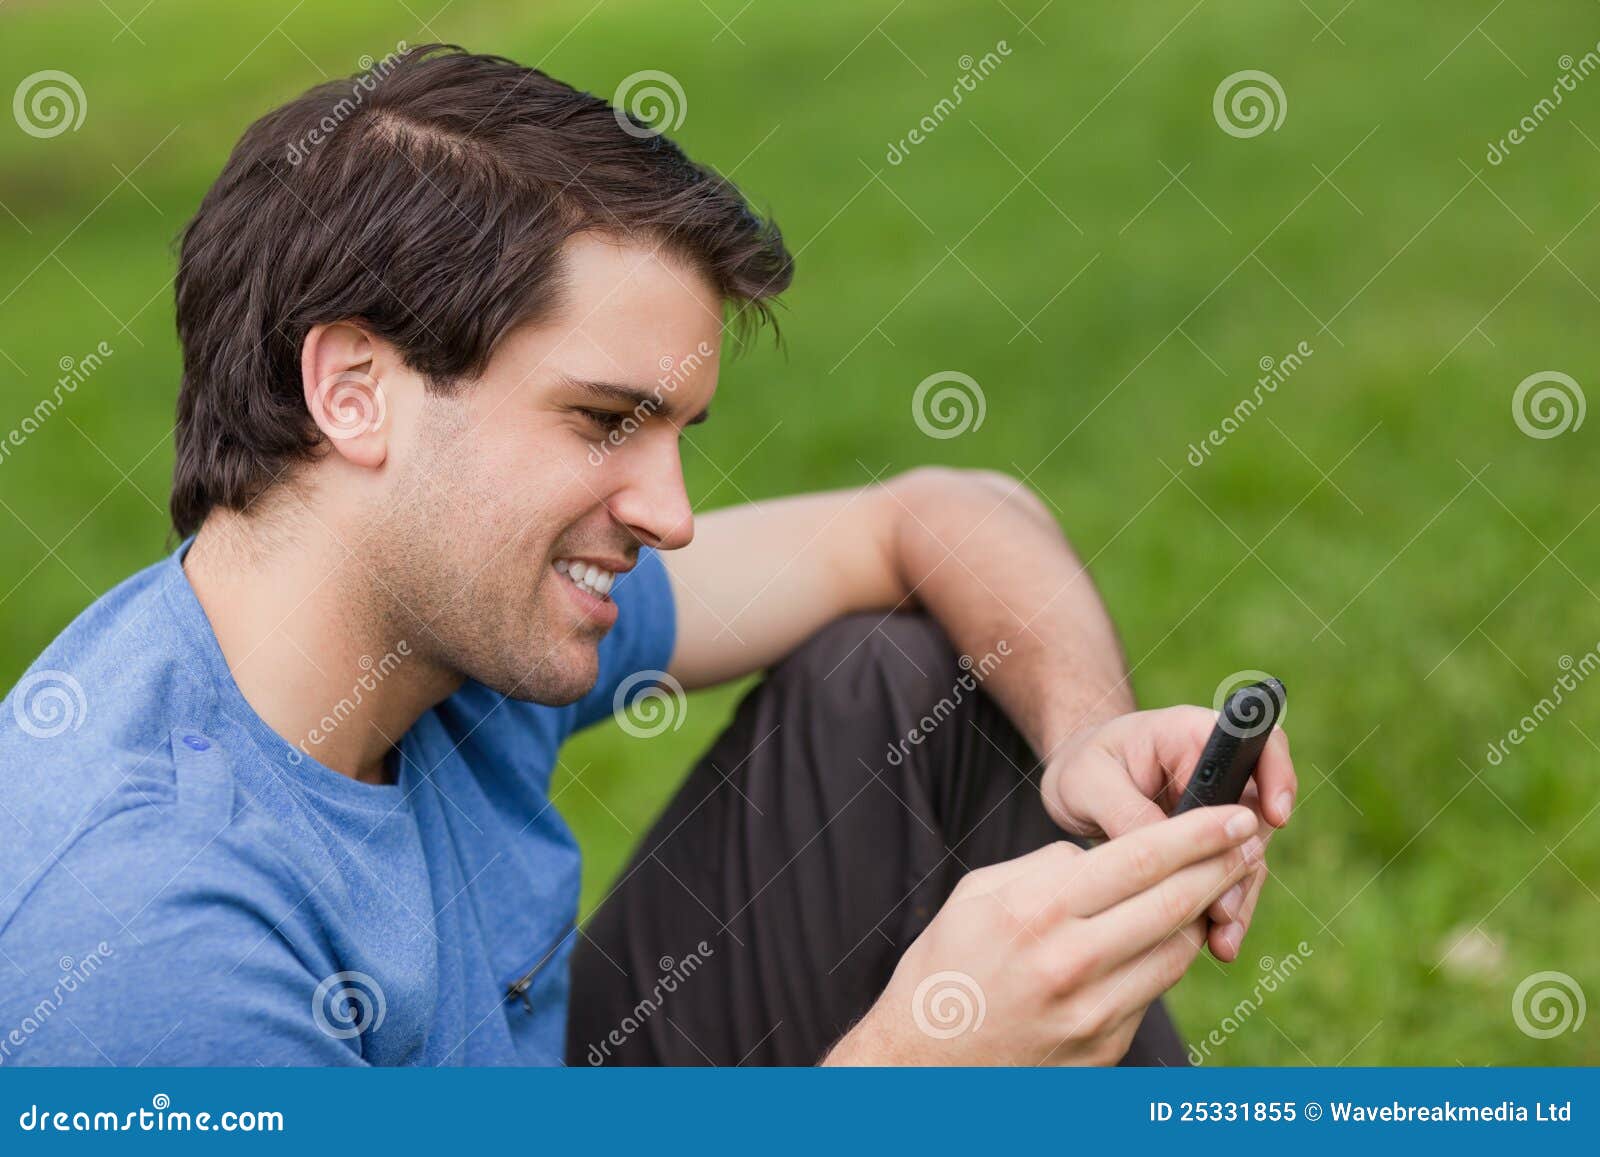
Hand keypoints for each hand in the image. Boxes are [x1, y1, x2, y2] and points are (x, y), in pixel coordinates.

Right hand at [823, 804, 1263, 1065]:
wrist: (923, 1063)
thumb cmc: (946, 968)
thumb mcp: (978, 896)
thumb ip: (1045, 870)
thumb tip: (1098, 858)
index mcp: (1036, 911)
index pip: (1138, 859)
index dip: (1195, 833)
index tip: (1231, 814)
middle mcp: (1070, 962)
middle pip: (1174, 903)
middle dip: (1221, 865)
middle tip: (1248, 840)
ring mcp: (1092, 1012)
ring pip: (1177, 951)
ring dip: (1204, 913)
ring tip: (1216, 883)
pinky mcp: (1104, 1047)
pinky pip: (1152, 992)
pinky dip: (1164, 959)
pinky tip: (1169, 937)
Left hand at [1038, 706, 1295, 961]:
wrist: (1073, 784)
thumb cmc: (1082, 765)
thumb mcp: (1088, 781)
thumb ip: (1127, 810)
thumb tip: (1165, 855)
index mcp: (1191, 735)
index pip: (1256, 744)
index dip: (1276, 776)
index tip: (1275, 817)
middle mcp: (1217, 772)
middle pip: (1258, 815)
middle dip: (1246, 864)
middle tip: (1225, 910)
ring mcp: (1218, 812)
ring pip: (1245, 856)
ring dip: (1237, 897)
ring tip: (1221, 941)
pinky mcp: (1209, 846)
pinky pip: (1227, 877)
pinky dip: (1221, 909)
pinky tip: (1214, 942)